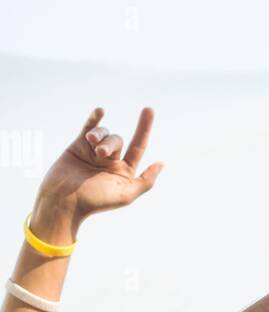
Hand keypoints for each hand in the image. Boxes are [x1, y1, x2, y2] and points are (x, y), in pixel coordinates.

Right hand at [32, 108, 162, 236]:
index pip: (138, 146)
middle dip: (110, 143)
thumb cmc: (95, 202)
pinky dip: (94, 119)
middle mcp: (110, 160)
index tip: (149, 109)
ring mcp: (93, 152)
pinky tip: (100, 111)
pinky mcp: (77, 147)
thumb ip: (146, 180)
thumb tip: (161, 164)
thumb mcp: (126, 194)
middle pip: (117, 140)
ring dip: (100, 135)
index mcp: (123, 170)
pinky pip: (88, 128)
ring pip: (103, 134)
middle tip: (101, 154)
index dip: (144, 128)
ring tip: (91, 141)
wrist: (63, 202)